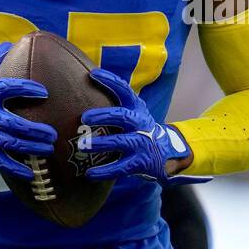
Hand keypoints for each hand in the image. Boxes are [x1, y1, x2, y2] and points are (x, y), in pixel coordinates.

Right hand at [0, 43, 56, 179]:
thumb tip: (15, 42)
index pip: (7, 88)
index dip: (26, 89)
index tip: (44, 92)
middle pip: (11, 123)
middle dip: (33, 129)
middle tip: (52, 132)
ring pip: (8, 143)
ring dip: (30, 147)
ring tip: (48, 148)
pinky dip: (14, 168)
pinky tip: (30, 174)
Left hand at [80, 68, 209, 186]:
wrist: (166, 153)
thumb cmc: (140, 130)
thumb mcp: (133, 113)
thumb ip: (115, 104)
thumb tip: (86, 85)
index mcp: (136, 108)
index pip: (124, 90)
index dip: (110, 81)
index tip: (92, 74)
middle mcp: (140, 123)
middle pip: (122, 116)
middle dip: (103, 116)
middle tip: (84, 117)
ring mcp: (142, 143)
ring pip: (121, 142)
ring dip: (101, 143)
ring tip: (82, 146)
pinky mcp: (140, 162)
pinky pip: (120, 167)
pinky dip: (104, 171)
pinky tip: (89, 174)